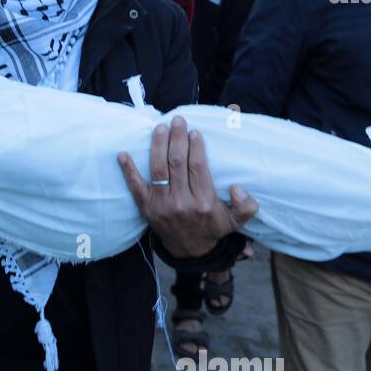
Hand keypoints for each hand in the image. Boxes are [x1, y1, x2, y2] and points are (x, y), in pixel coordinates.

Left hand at [118, 116, 257, 258]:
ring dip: (157, 146)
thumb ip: (246, 206)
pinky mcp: (146, 207)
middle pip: (177, 163)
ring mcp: (162, 205)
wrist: (189, 251)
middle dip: (177, 138)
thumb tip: (238, 188)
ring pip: (158, 169)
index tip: (194, 131)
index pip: (198, 167)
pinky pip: (136, 187)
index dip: (195, 147)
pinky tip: (123, 154)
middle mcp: (181, 202)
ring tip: (160, 127)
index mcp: (204, 203)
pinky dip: (128, 170)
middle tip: (177, 120)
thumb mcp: (236, 221)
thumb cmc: (212, 228)